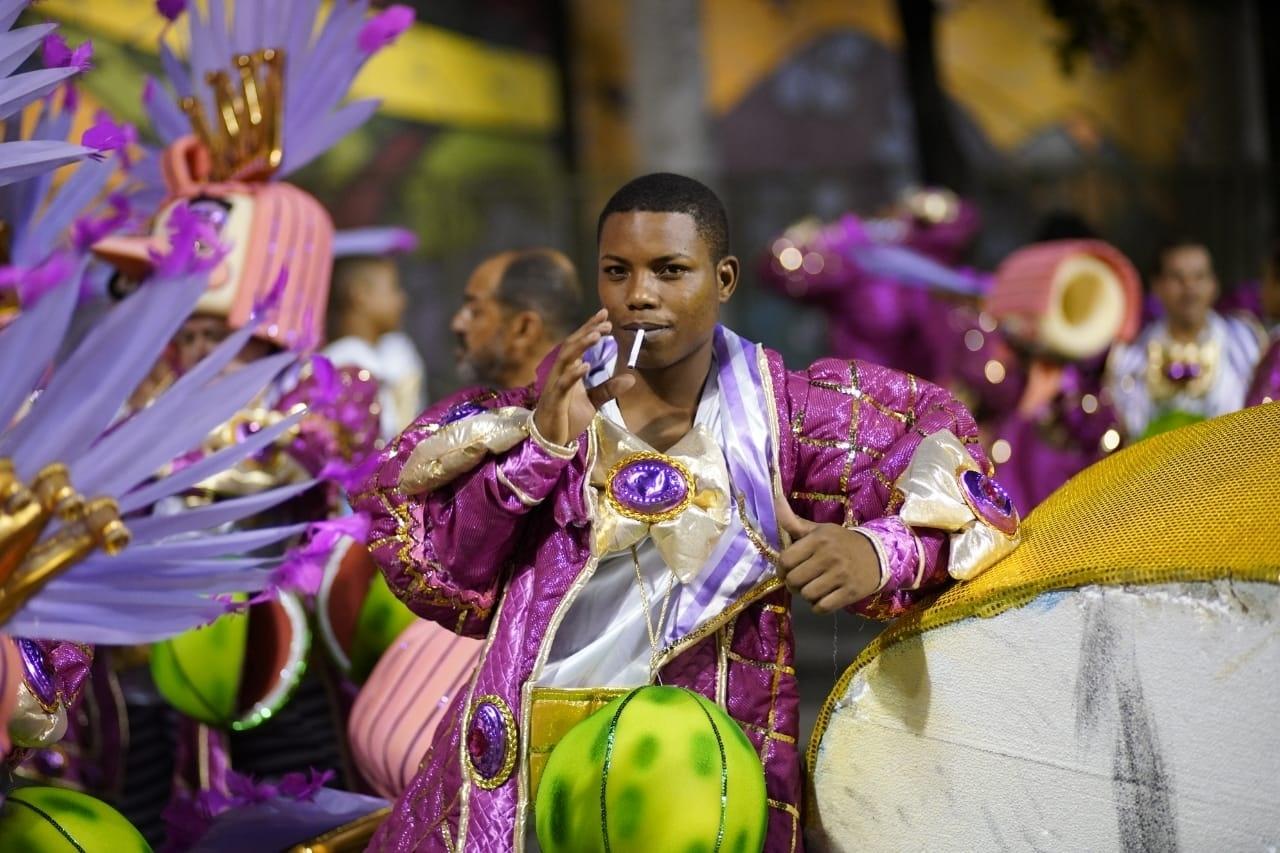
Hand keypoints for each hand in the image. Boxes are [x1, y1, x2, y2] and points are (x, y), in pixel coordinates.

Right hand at [532, 310, 635, 446]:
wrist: (550, 439)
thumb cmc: (567, 418)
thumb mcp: (593, 402)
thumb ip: (609, 389)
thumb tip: (632, 378)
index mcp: (569, 370)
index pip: (579, 344)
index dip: (590, 328)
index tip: (605, 315)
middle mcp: (560, 373)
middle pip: (572, 345)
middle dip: (587, 331)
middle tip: (606, 321)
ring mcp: (556, 384)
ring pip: (566, 359)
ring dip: (581, 346)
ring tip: (596, 335)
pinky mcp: (554, 399)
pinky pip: (563, 383)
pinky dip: (573, 374)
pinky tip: (585, 365)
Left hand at [774, 493, 882, 613]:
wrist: (878, 554)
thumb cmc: (842, 542)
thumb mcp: (820, 530)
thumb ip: (794, 522)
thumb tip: (775, 499)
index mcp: (819, 539)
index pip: (786, 560)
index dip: (782, 568)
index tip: (787, 569)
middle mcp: (829, 556)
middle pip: (794, 580)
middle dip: (792, 584)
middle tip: (800, 581)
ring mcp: (841, 576)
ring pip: (807, 595)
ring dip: (806, 595)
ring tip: (812, 588)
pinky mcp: (850, 593)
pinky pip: (822, 607)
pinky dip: (819, 606)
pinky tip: (823, 597)